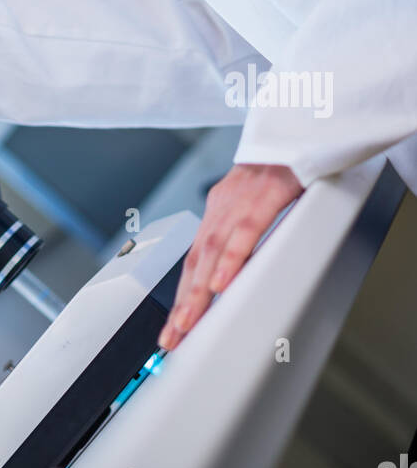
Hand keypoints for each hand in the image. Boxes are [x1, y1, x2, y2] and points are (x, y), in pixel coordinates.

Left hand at [157, 163, 303, 350]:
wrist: (297, 126)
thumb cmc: (281, 165)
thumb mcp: (257, 202)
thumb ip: (244, 232)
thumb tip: (238, 268)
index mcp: (219, 211)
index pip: (194, 261)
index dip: (182, 296)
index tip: (174, 328)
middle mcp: (221, 207)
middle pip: (195, 262)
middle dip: (181, 306)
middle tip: (170, 341)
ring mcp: (240, 200)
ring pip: (211, 252)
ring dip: (197, 293)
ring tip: (186, 325)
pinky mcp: (264, 194)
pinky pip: (243, 233)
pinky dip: (229, 261)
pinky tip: (220, 286)